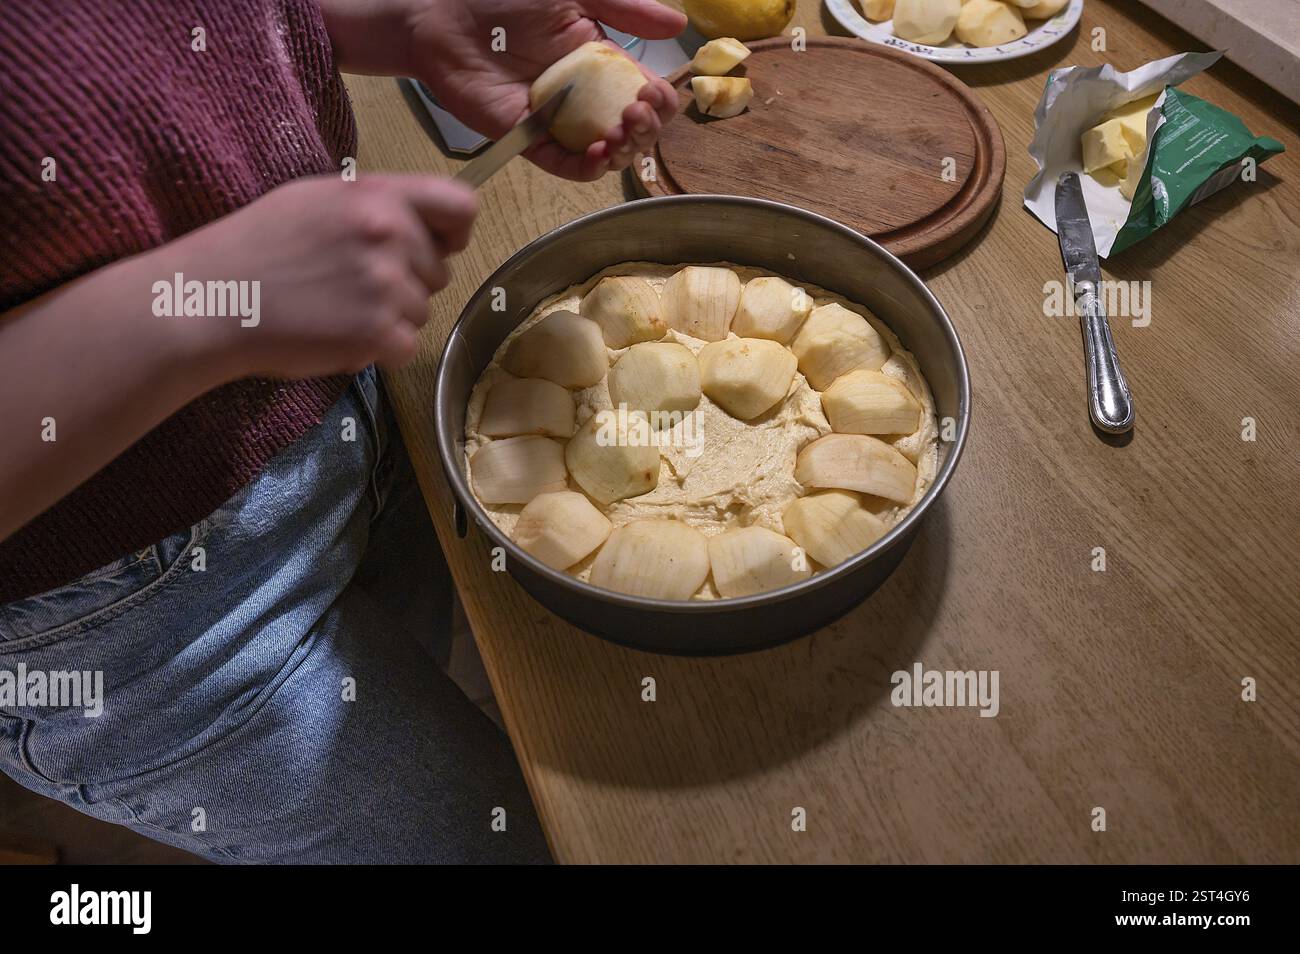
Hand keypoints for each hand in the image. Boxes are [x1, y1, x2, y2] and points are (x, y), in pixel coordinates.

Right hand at [176, 174, 476, 377]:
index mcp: (378, 195)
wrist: (213, 299)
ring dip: (390, 318)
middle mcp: (389, 234)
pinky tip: (337, 334)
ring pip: (422, 312)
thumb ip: (378, 206)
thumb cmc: (259, 247)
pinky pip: (406, 347)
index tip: (440, 246)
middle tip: (352, 285)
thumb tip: (429, 227)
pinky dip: (378, 351)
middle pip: (440, 270)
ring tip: (336, 308)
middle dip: (408, 282)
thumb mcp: (319, 198)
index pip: (461, 206)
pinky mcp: (378, 331)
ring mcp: (386, 285)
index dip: (455, 232)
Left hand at [409, 0, 685, 179]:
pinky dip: (589, 167)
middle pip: (634, 131)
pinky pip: (566, 165)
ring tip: (617, 132)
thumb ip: (626, 10)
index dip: (659, 103)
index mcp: (602, 64)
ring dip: (623, 150)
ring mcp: (560, 122)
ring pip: (606, 154)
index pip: (647, 96)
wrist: (445, 15)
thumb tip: (679, 26)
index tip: (652, 94)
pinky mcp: (530, 140)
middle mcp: (585, 98)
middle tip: (635, 113)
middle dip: (646, 129)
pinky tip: (598, 152)